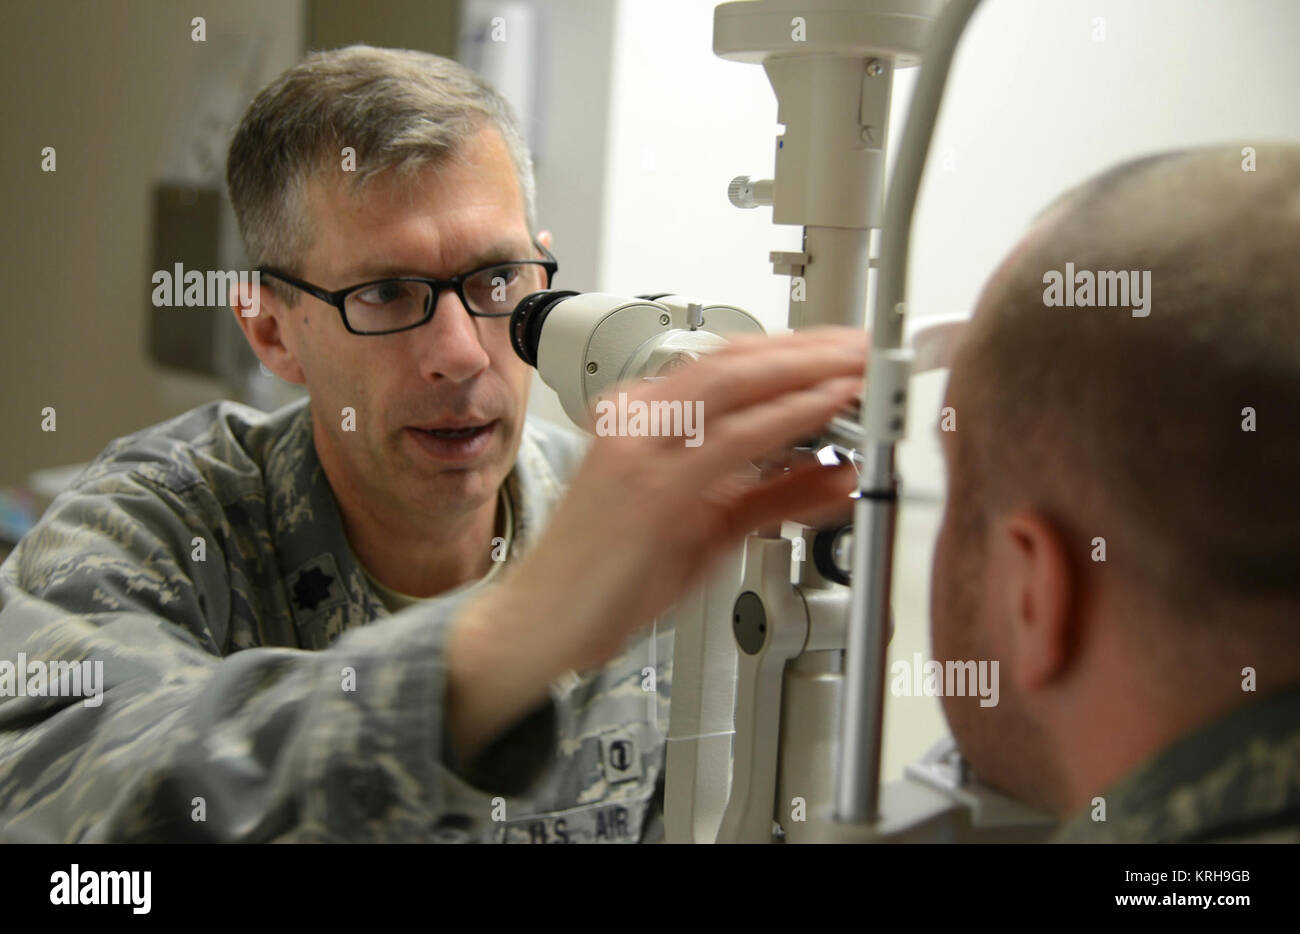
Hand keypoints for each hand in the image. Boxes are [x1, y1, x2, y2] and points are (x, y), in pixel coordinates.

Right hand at [447, 327, 866, 760]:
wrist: (543, 621)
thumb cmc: (609, 575)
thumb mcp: (706, 526)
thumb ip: (773, 496)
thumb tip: (835, 474)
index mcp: (638, 418)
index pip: (725, 365)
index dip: (789, 352)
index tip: (837, 352)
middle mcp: (637, 420)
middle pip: (735, 361)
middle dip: (808, 350)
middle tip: (863, 347)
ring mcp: (643, 451)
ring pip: (738, 385)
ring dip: (808, 371)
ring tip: (860, 366)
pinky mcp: (656, 490)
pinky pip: (736, 439)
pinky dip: (791, 416)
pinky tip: (828, 405)